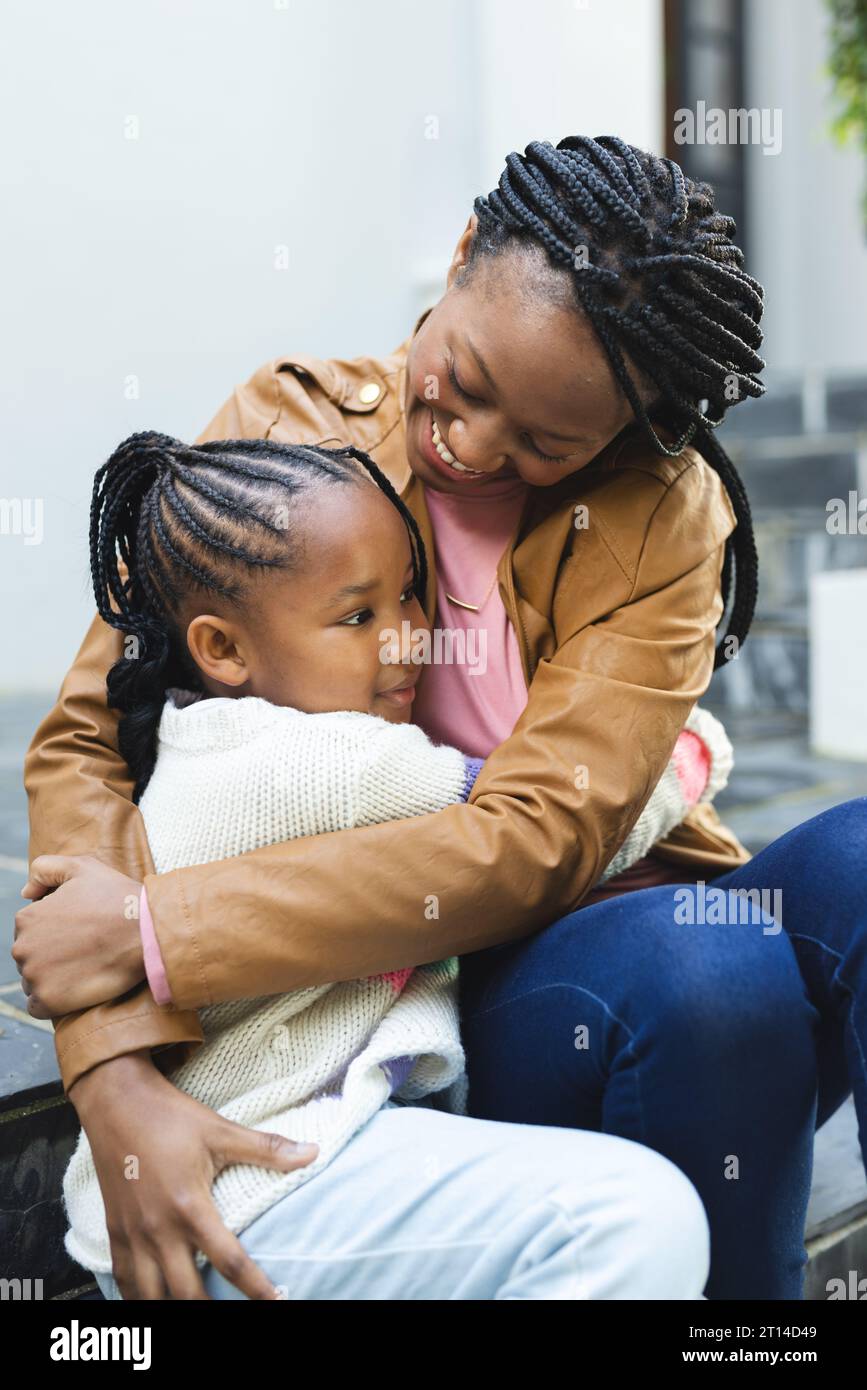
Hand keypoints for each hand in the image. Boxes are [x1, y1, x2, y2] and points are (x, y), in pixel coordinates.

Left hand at [14, 855, 145, 1017]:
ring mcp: (34, 976)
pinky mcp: (48, 1001)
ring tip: (84, 968)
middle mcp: (22, 947)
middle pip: (30, 957)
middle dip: (51, 955)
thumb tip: (25, 893)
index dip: (56, 931)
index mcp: (26, 917)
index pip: (30, 931)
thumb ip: (45, 869)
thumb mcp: (83, 867)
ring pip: (33, 981)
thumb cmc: (118, 898)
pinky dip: (52, 1002)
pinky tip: (75, 989)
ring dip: (52, 979)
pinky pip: (37, 1007)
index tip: (81, 932)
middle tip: (85, 950)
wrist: (147, 933)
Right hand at [69, 1052, 318, 1299]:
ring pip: (150, 1296)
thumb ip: (267, 1148)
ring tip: (196, 1313)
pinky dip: (138, 1298)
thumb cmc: (169, 1115)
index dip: (256, 1288)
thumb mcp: (220, 1130)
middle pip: (187, 1292)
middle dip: (212, 1311)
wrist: (115, 1101)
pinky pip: (123, 1280)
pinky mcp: (114, 1231)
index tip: (276, 1304)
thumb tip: (313, 1153)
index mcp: (189, 1206)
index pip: (229, 1261)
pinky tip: (152, 1303)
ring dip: (172, 1309)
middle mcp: (158, 1228)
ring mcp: (133, 1234)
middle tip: (237, 1317)